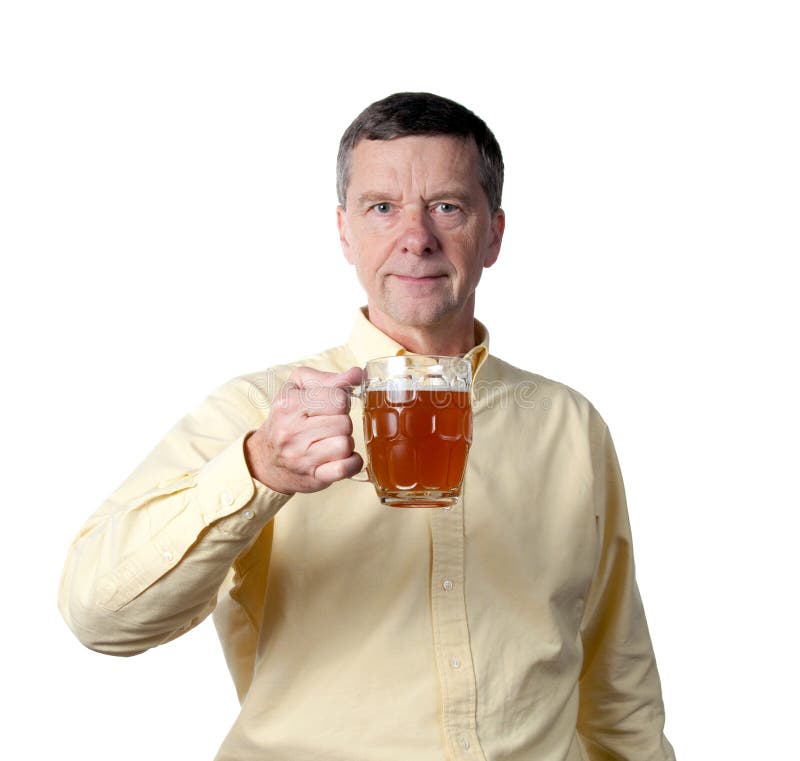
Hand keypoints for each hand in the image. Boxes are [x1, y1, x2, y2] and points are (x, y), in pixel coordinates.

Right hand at [244, 366, 363, 493]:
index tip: (331, 408)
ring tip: (332, 441)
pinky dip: (352, 463)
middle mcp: (291, 431)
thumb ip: (329, 379)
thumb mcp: (298, 390)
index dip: (340, 402)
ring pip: (346, 444)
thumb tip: (357, 374)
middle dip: (343, 423)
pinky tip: (343, 458)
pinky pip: (345, 468)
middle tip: (330, 426)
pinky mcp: (313, 477)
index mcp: (288, 404)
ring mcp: (301, 457)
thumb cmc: (286, 420)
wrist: (266, 459)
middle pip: (344, 422)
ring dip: (346, 442)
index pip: (338, 398)